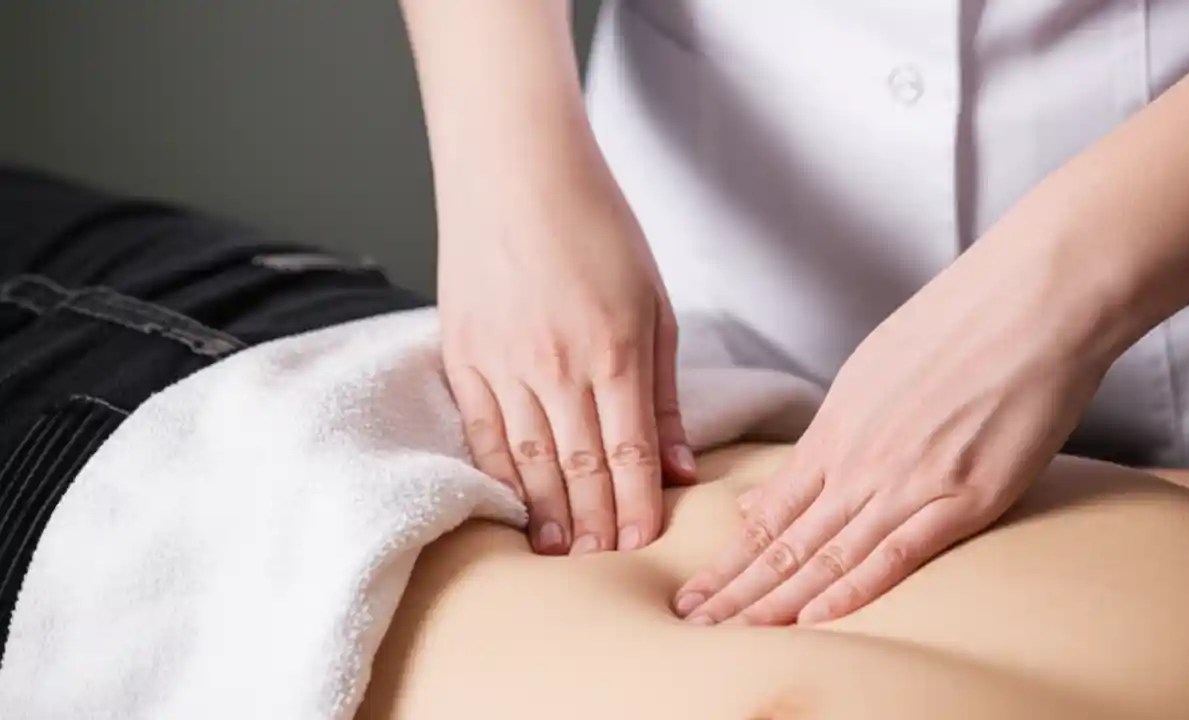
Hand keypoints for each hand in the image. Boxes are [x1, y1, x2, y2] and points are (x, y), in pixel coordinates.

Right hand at [439, 168, 695, 556]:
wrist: (515, 168)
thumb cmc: (597, 227)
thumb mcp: (653, 304)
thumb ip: (662, 393)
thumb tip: (677, 467)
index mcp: (616, 351)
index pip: (630, 457)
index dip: (638, 511)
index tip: (643, 549)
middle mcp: (558, 366)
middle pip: (580, 469)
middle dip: (595, 527)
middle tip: (602, 568)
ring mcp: (504, 362)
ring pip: (527, 461)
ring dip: (547, 515)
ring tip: (559, 554)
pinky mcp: (462, 354)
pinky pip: (481, 432)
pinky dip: (497, 475)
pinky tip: (511, 506)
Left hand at [672, 226, 1115, 624]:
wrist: (1028, 303)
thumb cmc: (955, 328)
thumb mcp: (870, 374)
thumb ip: (828, 437)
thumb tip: (784, 481)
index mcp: (836, 431)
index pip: (768, 514)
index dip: (728, 560)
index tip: (694, 593)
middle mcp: (860, 462)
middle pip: (785, 543)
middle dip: (735, 591)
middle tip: (694, 625)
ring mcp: (908, 481)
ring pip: (828, 556)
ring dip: (777, 603)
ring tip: (733, 635)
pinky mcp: (964, 497)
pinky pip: (898, 554)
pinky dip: (855, 591)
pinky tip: (817, 620)